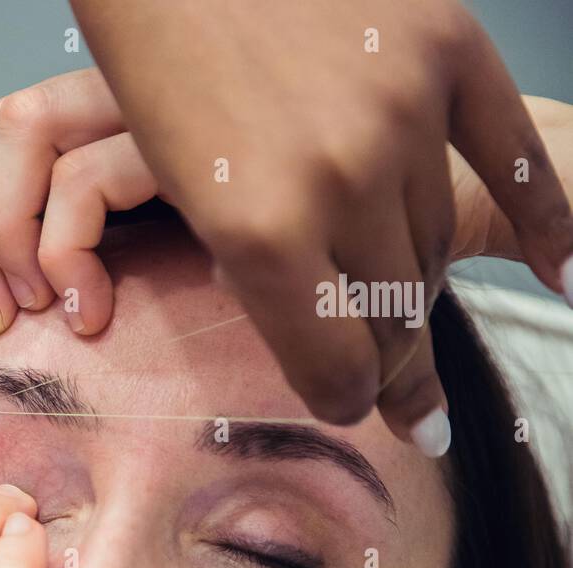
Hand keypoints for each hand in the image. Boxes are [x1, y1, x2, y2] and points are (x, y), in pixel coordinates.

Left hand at [67, 0, 572, 441]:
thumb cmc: (152, 59)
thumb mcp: (175, 186)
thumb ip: (247, 256)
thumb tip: (314, 324)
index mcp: (255, 230)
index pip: (334, 365)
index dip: (346, 398)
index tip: (351, 405)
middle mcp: (340, 181)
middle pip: (391, 312)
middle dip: (389, 357)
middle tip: (402, 389)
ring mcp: (402, 112)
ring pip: (438, 241)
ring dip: (425, 287)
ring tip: (418, 314)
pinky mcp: (445, 46)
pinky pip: (514, 152)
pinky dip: (547, 217)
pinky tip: (568, 273)